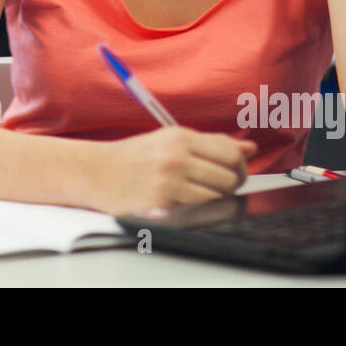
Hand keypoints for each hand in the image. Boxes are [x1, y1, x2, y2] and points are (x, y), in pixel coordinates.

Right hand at [88, 127, 256, 215]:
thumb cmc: (134, 158)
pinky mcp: (163, 199)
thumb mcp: (170, 141)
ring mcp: (170, 177)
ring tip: (198, 195)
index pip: (231, 152)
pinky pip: (199, 208)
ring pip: (218, 195)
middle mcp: (177, 154)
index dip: (240, 167)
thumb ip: (211, 144)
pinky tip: (184, 203)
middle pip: (229, 176)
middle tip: (219, 188)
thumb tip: (249, 147)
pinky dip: (198, 209)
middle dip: (231, 186)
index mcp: (181, 136)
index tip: (235, 173)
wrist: (95, 171)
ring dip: (215, 200)